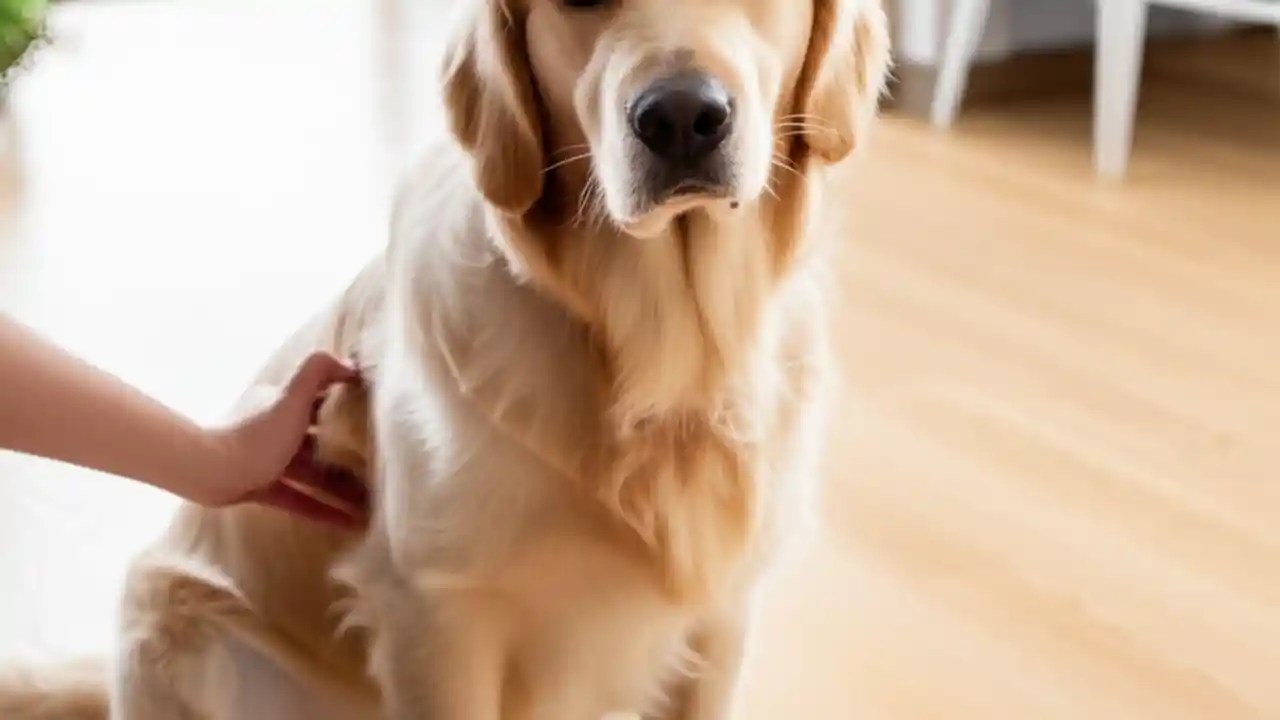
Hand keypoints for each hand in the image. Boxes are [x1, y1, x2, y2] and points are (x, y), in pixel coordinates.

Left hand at [201, 352, 369, 529]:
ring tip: (374, 503)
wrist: (208, 470)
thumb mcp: (291, 396)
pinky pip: (299, 499)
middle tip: (383, 467)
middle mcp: (277, 429)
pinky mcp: (262, 488)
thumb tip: (350, 364)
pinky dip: (323, 510)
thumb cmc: (256, 432)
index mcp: (283, 403)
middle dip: (351, 453)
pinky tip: (349, 522)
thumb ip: (318, 371)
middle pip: (322, 440)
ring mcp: (269, 461)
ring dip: (342, 488)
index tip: (378, 416)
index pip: (321, 400)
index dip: (348, 405)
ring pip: (314, 473)